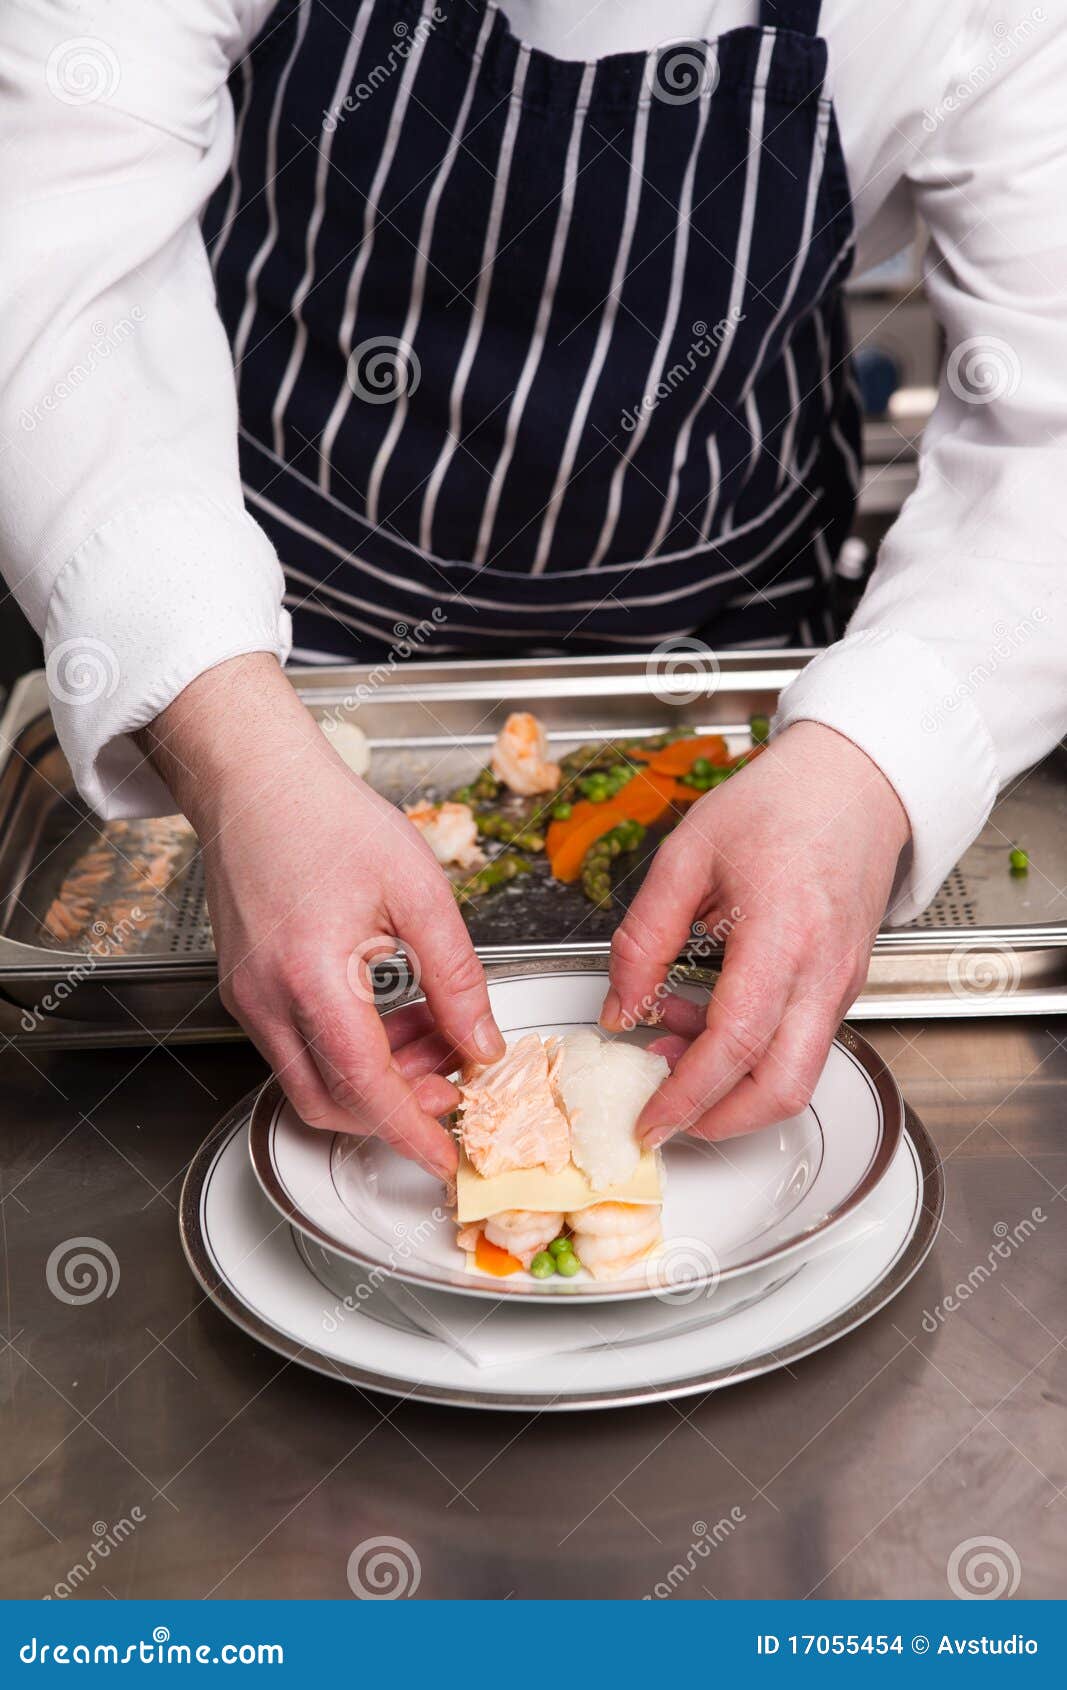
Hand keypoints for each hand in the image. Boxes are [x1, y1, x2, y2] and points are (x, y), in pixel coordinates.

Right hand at [139, 654, 503, 1177]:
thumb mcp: (419, 889)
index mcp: (311, 975)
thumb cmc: (327, 815)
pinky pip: (297, 1047)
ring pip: (311, 1080)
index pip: (365, 1086)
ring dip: (376, 1078)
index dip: (410, 1131)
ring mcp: (248, 997)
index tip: (446, 1158)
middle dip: (397, 1110)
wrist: (256, 778)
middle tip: (454, 1082)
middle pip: (330, 1102)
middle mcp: (267, 998)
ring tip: (432, 1033)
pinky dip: (349, 1049)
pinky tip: (392, 1009)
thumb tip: (482, 1042)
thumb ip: (456, 976)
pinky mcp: (246, 988)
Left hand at [601, 721, 909, 1144]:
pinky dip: (752, 1055)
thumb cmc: (780, 803)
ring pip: (795, 1075)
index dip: (689, 1093)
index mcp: (783, 932)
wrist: (854, 782)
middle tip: (664, 1111)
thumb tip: (619, 1005)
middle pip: (782, 1087)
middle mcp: (823, 970)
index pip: (738, 1041)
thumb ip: (644, 937)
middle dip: (719, 1121)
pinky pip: (801, 1045)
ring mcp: (841, 984)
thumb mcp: (687, 856)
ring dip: (731, 1084)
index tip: (649, 1117)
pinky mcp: (843, 987)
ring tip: (673, 1041)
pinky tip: (707, 1015)